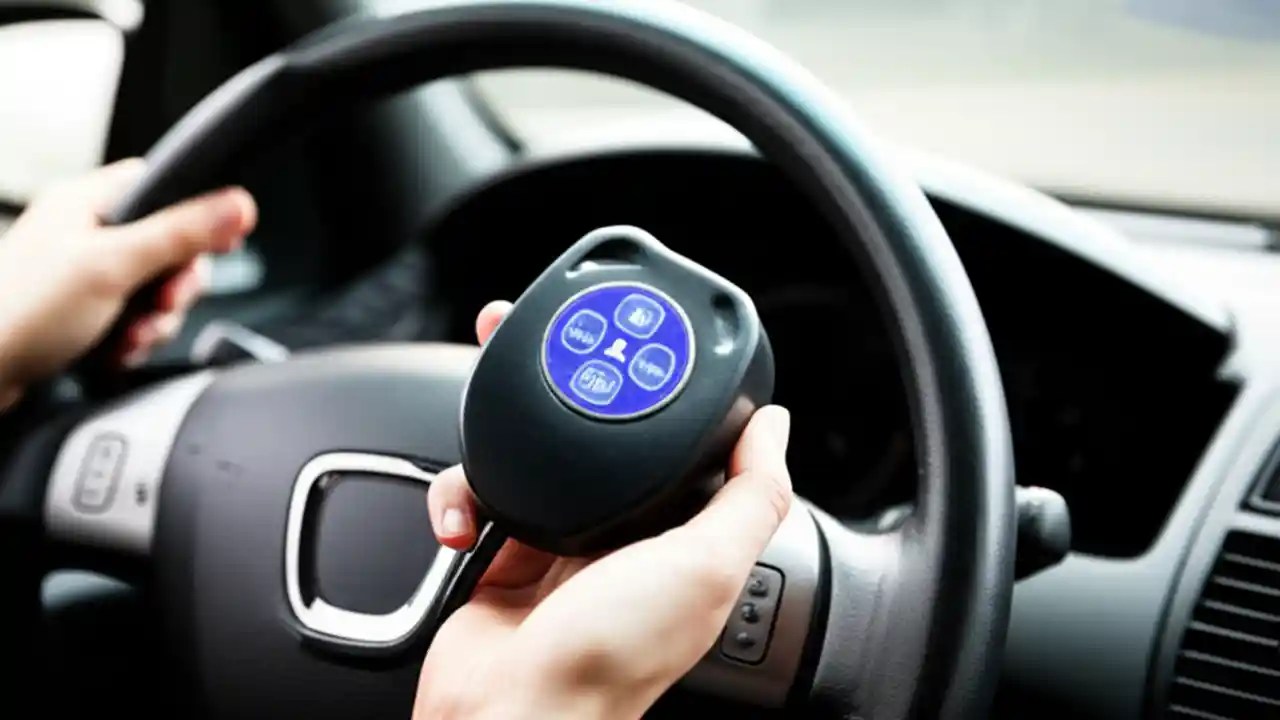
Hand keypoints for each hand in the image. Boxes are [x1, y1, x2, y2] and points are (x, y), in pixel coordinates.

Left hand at [0, 159, 256, 406]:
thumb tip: (239, 205)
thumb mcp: (113, 267)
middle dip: (175, 287)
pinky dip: (134, 338)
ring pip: (155, 290)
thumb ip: (181, 234)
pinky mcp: (83, 312)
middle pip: (169, 247)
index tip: (215, 247)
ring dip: (155, 321)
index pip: (164, 189)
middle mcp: (86, 232)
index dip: (196, 217)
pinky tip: (116, 350)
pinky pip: (134, 319)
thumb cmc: (18, 313)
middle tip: (160, 304)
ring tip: (130, 336)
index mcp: (87, 202)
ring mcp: (84, 274)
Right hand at [413, 301, 792, 719]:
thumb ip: (751, 496)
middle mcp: (622, 537)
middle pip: (598, 440)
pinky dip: (462, 502)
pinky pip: (480, 500)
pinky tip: (467, 522)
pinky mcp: (504, 556)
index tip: (637, 344)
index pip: (680, 445)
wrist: (510, 713)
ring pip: (532, 459)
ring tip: (488, 426)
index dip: (660, 394)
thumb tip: (776, 426)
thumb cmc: (608, 660)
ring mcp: (560, 545)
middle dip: (566, 392)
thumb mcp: (705, 568)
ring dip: (503, 439)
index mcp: (680, 536)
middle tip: (534, 345)